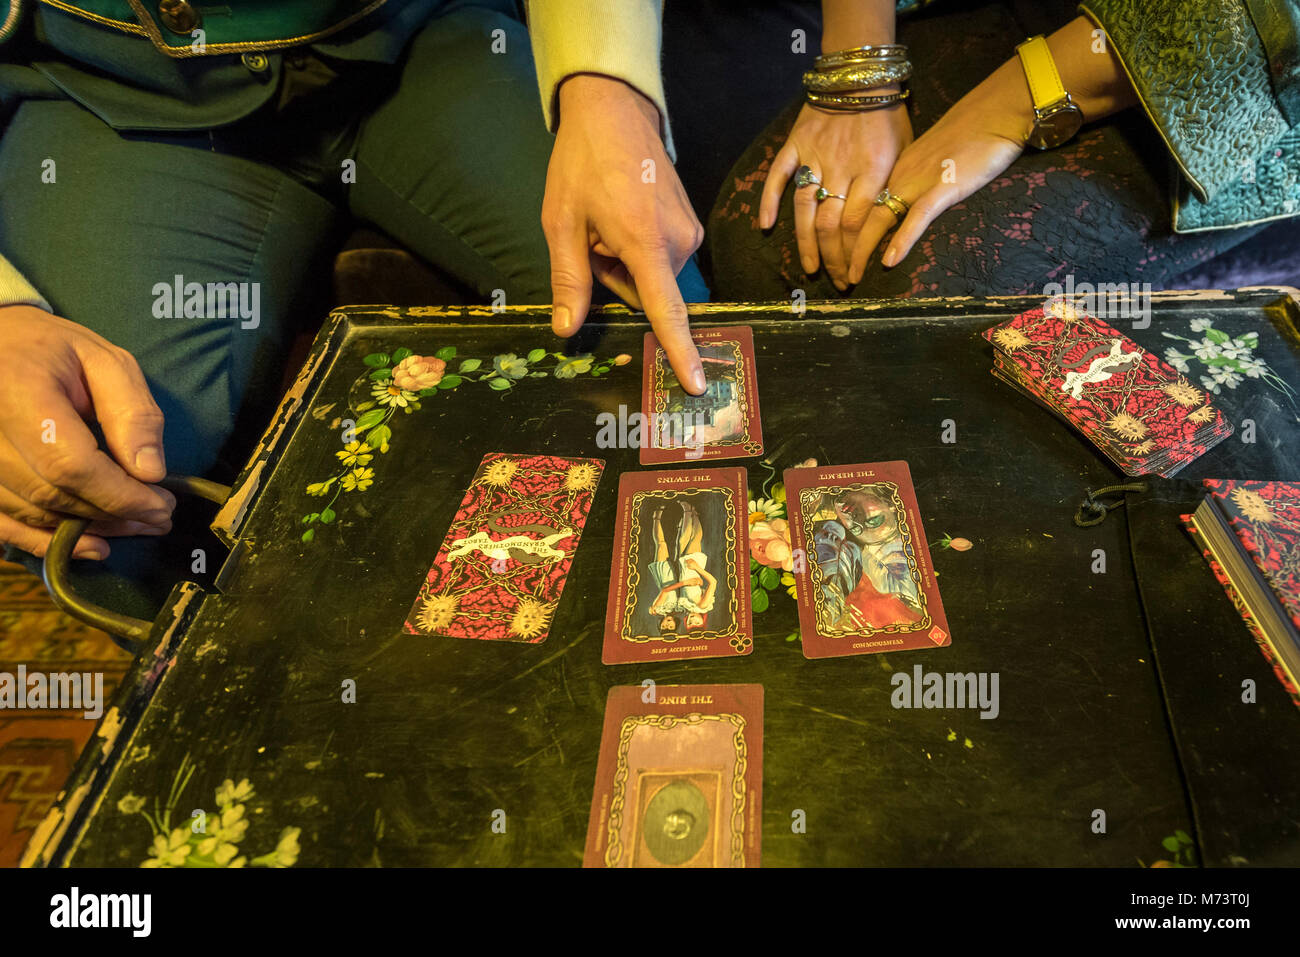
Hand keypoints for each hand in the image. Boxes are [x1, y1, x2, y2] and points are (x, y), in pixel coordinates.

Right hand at [0, 305, 174, 559]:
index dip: (120, 495)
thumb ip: (132, 413)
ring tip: (136, 525)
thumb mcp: (105, 362)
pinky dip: (44, 541)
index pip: (69, 464)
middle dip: (113, 513)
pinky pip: (0, 523)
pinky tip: (90, 545)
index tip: (163, 505)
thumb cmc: (52, 350)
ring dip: (88, 529)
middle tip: (160, 517)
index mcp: (17, 390)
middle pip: (51, 493)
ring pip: (30, 513)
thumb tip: (151, 472)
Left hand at [543, 74, 705, 393]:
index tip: (696, 382)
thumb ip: (569, 281)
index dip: (680, 350)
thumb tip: (566, 330)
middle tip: (593, 236)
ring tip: (607, 221)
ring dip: (625, 260)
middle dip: (614, 275)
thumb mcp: (561, 224)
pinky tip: (624, 215)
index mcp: (645, 242)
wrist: (614, 112)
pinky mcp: (691, 225)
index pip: (666, 310)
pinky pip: (661, 256)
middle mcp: (678, 241)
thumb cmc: (582, 165)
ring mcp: (689, 231)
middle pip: (645, 292)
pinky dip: (638, 247)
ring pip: (652, 275)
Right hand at [761, 99, 911, 289]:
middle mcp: (842, 169)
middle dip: (834, 259)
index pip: (858, 224)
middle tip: (837, 281)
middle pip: (831, 225)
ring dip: (806, 243)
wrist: (860, 75)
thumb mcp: (905, 149)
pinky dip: (769, 202)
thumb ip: (894, 184)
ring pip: (806, 210)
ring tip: (811, 268)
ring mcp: (815, 158)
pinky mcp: (796, 146)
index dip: (854, 255)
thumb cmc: (888, 114)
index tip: (855, 275)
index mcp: (873, 171)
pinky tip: (764, 226)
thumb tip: (891, 224)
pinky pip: (779, 177)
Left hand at [849, 16, 1136, 279]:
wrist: (996, 113)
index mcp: (893, 171)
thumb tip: (903, 208)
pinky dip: (902, 240)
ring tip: (851, 277)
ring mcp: (918, 183)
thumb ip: (914, 183)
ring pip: (878, 220)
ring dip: (861, 252)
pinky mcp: (942, 189)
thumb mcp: (931, 162)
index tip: (835, 259)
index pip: (858, 207)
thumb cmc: (970, 137)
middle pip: (859, 217)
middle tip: (837, 279)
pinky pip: (917, 217)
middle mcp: (898, 177)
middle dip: (843, 251)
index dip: (842, 235)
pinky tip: (889, 262)